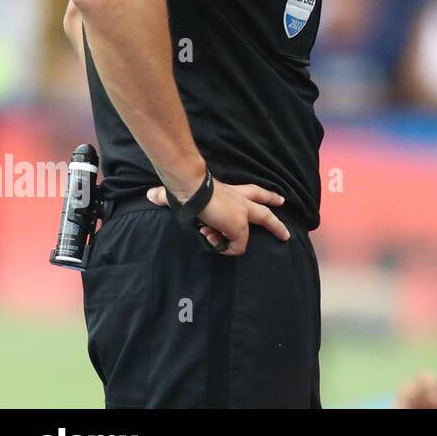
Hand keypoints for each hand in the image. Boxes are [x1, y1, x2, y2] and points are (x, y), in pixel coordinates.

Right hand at [147, 179, 290, 255]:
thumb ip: (168, 195)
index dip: (268, 196)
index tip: (280, 200)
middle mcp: (242, 201)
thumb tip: (150, 194)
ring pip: (256, 230)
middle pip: (266, 213)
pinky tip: (211, 239)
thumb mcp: (185, 193)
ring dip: (231, 242)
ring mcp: (243, 214)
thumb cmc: (187, 187)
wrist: (193, 188)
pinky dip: (224, 248)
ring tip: (210, 235)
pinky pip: (236, 247)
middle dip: (277, 225)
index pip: (255, 192)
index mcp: (233, 191)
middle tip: (286, 236)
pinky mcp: (240, 227)